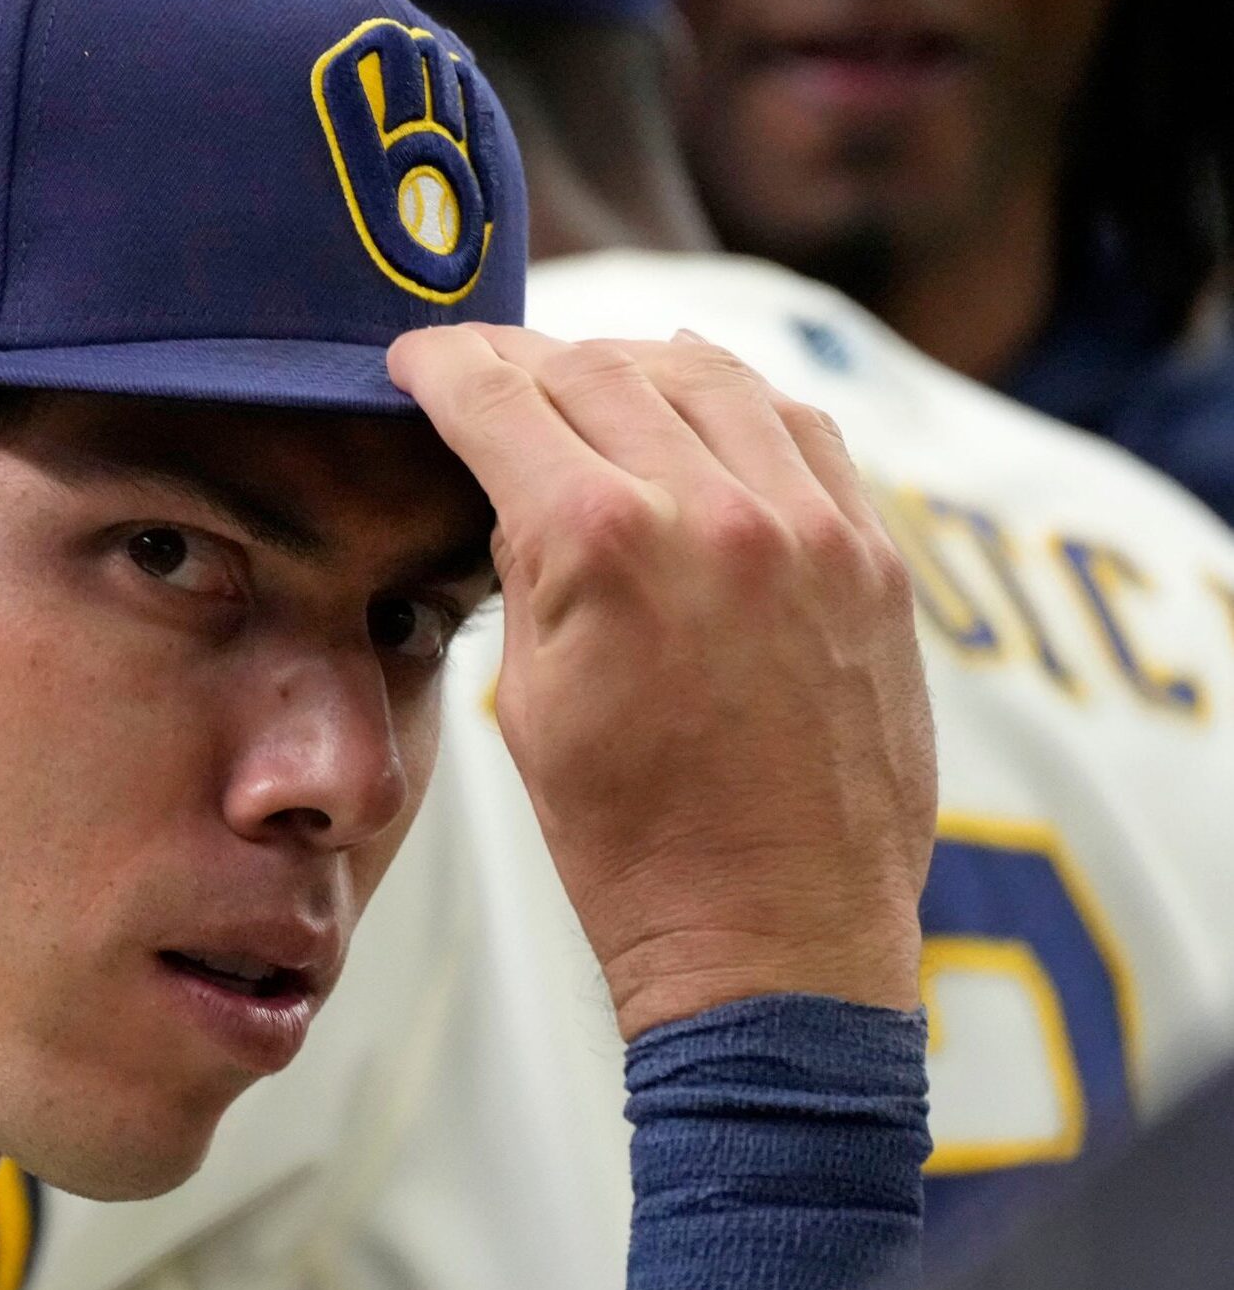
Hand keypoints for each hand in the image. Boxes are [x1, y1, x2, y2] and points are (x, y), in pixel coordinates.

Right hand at [389, 324, 934, 1038]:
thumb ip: (529, 567)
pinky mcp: (872, 558)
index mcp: (602, 544)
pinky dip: (737, 400)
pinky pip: (802, 428)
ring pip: (708, 376)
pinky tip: (700, 401)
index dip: (443, 365)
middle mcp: (714, 509)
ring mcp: (809, 527)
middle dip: (524, 358)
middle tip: (483, 365)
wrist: (771, 934)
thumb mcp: (530, 700)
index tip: (415, 355)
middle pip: (598, 369)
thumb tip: (522, 486)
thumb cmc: (628, 840)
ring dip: (631, 362)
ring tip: (587, 373)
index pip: (501, 401)